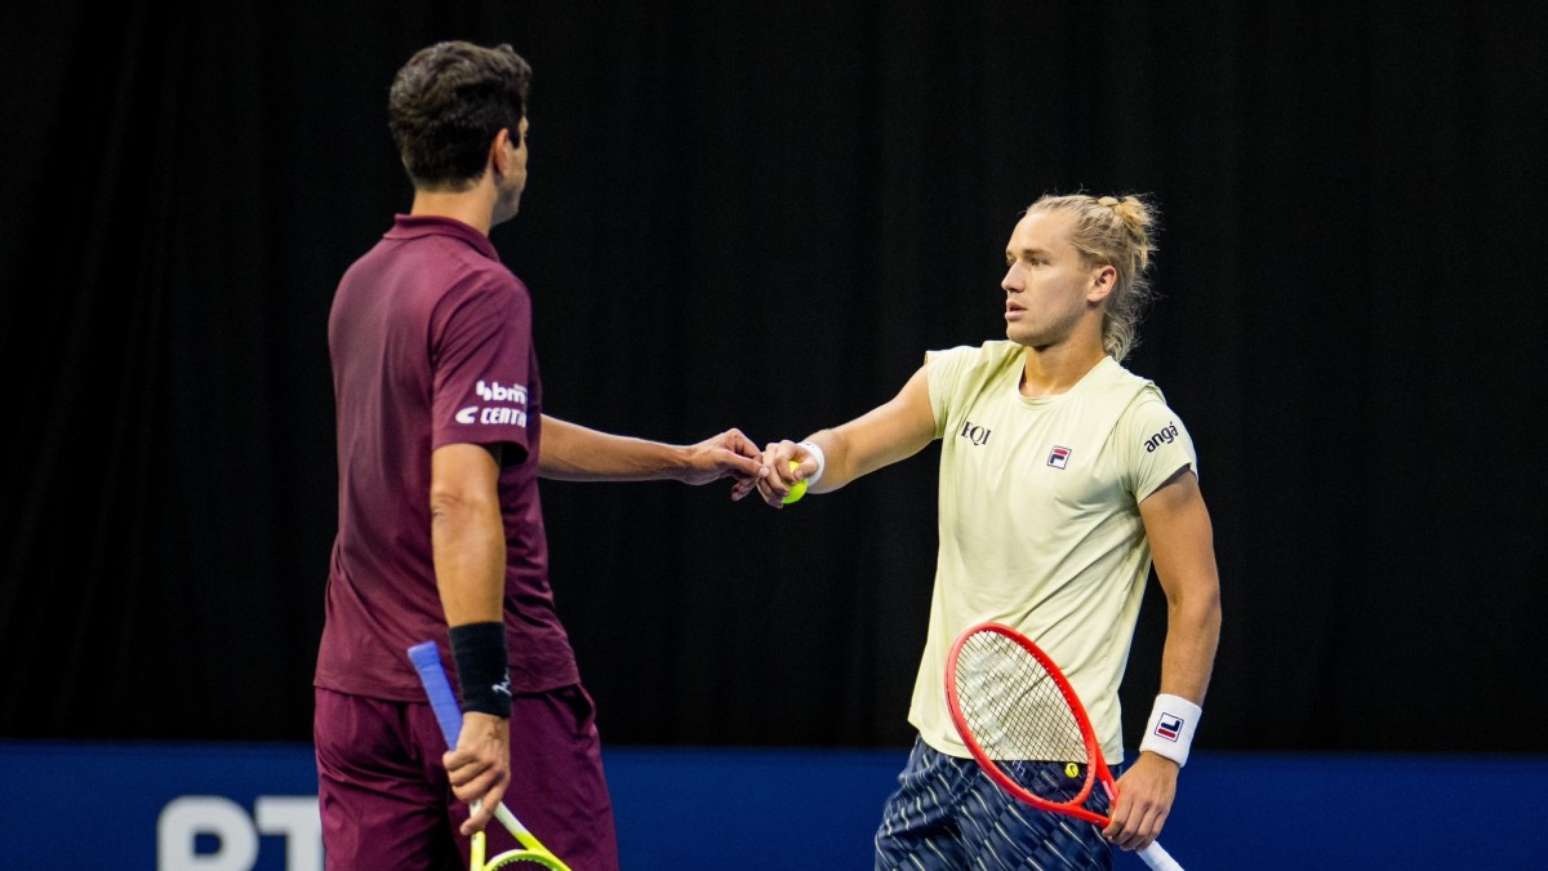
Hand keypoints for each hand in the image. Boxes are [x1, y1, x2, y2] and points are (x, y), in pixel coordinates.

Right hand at [443, 712, 509, 835]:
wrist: (489, 714)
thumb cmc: (490, 743)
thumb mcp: (496, 765)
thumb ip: (486, 784)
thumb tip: (471, 806)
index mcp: (503, 779)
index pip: (491, 807)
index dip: (478, 822)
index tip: (466, 830)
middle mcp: (495, 772)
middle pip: (465, 795)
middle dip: (457, 787)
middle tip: (460, 774)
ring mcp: (483, 761)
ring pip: (455, 779)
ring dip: (453, 769)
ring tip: (463, 757)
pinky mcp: (470, 750)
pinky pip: (449, 764)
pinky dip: (448, 757)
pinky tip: (456, 749)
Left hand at [677, 428, 764, 487]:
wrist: (684, 467)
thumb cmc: (701, 459)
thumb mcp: (725, 460)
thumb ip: (746, 465)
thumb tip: (765, 471)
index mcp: (737, 439)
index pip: (756, 455)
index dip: (756, 470)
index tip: (749, 482)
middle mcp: (737, 447)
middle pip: (754, 466)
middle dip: (749, 480)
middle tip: (741, 489)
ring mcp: (734, 458)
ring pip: (748, 474)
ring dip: (744, 486)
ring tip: (737, 493)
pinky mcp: (729, 468)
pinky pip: (741, 478)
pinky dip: (740, 487)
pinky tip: (734, 494)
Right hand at [732, 440, 817, 507]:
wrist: (799, 464)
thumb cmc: (807, 463)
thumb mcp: (812, 464)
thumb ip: (806, 469)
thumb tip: (797, 476)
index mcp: (784, 446)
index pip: (780, 458)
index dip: (785, 472)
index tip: (794, 483)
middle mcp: (771, 450)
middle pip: (768, 467)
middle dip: (775, 483)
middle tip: (786, 494)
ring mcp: (763, 460)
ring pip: (761, 477)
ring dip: (770, 492)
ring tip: (781, 502)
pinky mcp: (760, 472)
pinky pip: (761, 485)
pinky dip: (768, 496)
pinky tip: (777, 504)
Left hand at [1102, 751, 1177, 850]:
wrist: (1160, 764)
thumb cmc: (1137, 774)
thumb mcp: (1121, 783)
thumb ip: (1115, 802)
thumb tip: (1109, 821)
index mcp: (1129, 794)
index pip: (1119, 820)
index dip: (1111, 831)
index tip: (1106, 834)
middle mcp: (1143, 802)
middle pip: (1131, 830)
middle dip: (1120, 840)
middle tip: (1115, 841)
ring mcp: (1155, 808)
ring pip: (1143, 834)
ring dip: (1133, 844)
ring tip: (1126, 845)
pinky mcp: (1165, 812)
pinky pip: (1155, 832)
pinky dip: (1146, 842)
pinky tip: (1139, 845)